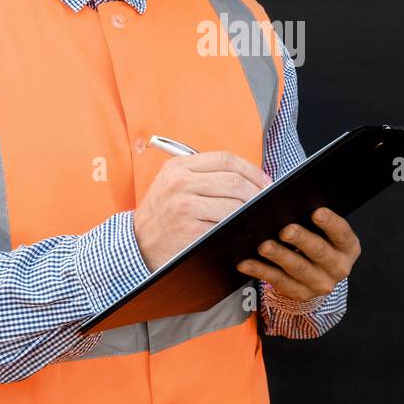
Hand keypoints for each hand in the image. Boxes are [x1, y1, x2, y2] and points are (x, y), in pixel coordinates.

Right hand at [133, 151, 269, 271]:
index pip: (225, 159)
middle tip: (265, 200)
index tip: (264, 181)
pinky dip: (239, 226)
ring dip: (251, 210)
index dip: (251, 169)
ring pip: (234, 203)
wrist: (137, 245)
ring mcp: (184, 206)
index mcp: (177, 167)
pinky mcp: (191, 230)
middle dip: (257, 191)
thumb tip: (247, 176)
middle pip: (234, 180)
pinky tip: (243, 228)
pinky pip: (226, 224)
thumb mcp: (172, 184)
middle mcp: (179, 183)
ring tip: (256, 214)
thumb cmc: (161, 214)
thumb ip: (202, 174)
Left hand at [235, 207, 359, 302]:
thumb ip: (313, 217)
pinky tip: (245, 262)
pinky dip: (260, 271)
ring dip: (279, 256)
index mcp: (348, 247)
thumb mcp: (323, 230)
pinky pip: (278, 281)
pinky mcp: (300, 294)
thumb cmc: (317, 238)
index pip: (342, 233)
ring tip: (263, 245)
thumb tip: (289, 202)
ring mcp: (320, 284)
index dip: (330, 223)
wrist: (316, 272)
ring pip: (297, 268)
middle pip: (319, 251)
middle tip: (285, 230)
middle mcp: (338, 267)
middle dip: (301, 239)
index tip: (317, 212)